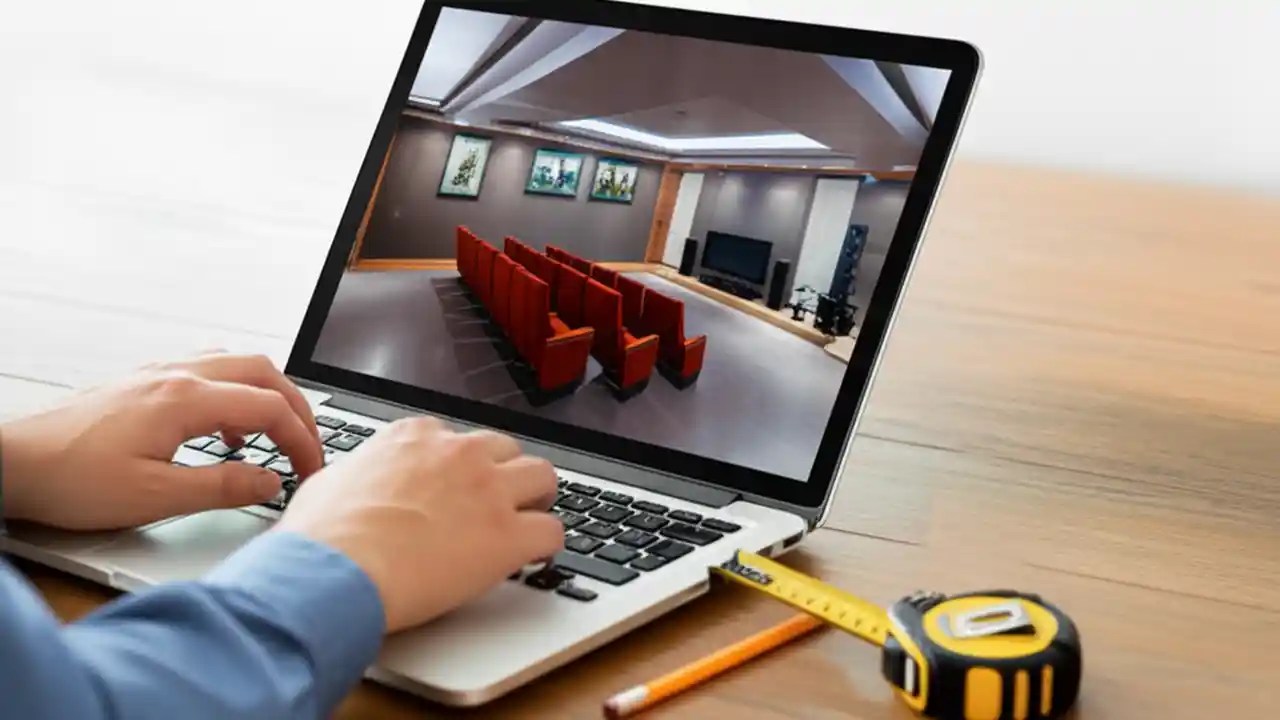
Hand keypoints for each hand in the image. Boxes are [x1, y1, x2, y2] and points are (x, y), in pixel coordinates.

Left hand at [0, 353, 322, 529]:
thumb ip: (222, 488)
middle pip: (263, 372)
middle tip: (307, 446)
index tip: (310, 470)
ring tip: (275, 433)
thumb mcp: (155, 497)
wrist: (10, 463)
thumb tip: (269, 481)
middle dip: (296, 408)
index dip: (302, 440)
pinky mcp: (142, 383)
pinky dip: (233, 394)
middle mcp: (176, 375)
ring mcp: (157, 374)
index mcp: (185, 399)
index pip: (270, 409)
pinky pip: (207, 371)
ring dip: (266, 394)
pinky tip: (223, 431)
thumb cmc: (70, 480)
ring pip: (236, 364)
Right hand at [275, 417, 562, 632]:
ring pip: (543, 477)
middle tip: (499, 501)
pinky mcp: (506, 536)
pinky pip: (552, 531)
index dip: (462, 466)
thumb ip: (359, 473)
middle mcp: (459, 454)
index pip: (458, 438)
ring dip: (537, 499)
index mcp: (417, 437)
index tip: (459, 484)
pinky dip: (547, 545)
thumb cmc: (323, 536)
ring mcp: (488, 492)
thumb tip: (355, 484)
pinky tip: (534, 556)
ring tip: (528, 521)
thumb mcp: (331, 481)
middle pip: (507, 450)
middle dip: (506, 474)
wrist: (333, 571)